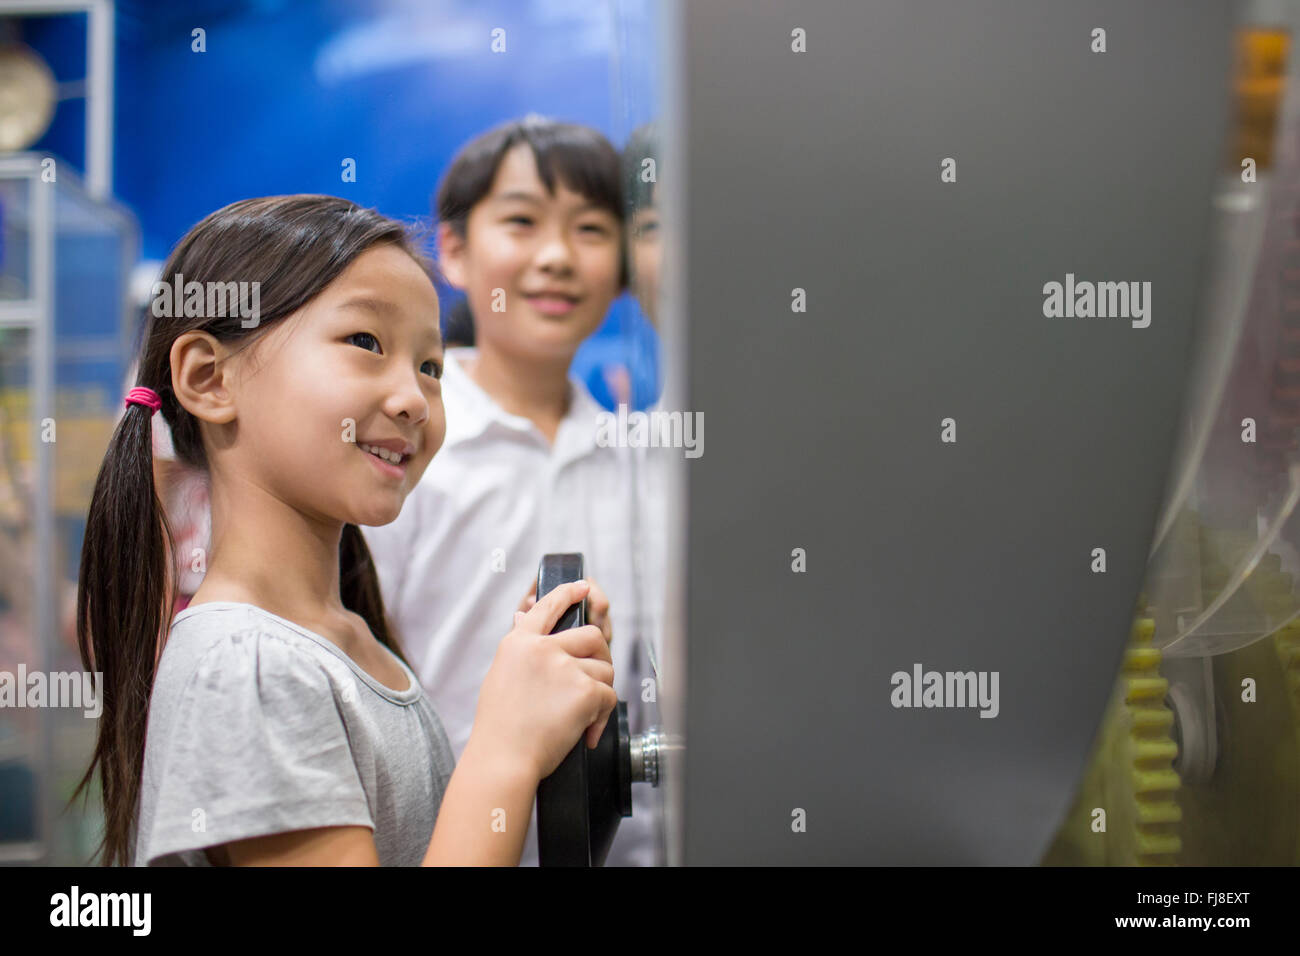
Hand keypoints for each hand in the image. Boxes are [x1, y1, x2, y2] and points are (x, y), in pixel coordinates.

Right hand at [474, 580, 617, 781]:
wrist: (503, 758)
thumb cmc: (499, 727)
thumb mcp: (501, 675)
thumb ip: (520, 650)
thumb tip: (521, 619)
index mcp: (519, 643)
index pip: (547, 607)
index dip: (568, 594)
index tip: (583, 588)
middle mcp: (543, 649)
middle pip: (590, 635)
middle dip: (598, 656)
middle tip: (594, 678)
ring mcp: (565, 668)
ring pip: (604, 667)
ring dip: (599, 692)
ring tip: (582, 715)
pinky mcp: (585, 690)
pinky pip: (608, 696)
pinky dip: (602, 717)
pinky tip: (586, 733)